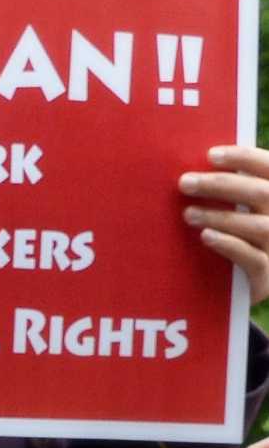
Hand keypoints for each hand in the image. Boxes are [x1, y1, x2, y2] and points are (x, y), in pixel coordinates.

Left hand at [180, 147, 268, 303]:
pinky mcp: (268, 275)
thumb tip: (198, 169)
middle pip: (260, 194)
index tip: (211, 154)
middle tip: (185, 182)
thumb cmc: (242, 242)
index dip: (244, 158)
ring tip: (188, 213)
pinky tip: (206, 236)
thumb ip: (233, 191)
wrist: (252, 293)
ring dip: (219, 216)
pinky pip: (252, 258)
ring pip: (257, 225)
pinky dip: (229, 244)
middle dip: (221, 185)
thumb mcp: (243, 212)